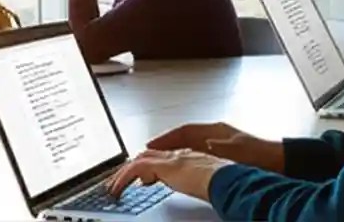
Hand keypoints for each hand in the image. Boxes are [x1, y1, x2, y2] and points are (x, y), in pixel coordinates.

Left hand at [108, 149, 231, 200]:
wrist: (229, 179)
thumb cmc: (225, 183)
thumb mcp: (208, 184)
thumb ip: (196, 183)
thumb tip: (194, 188)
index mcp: (190, 158)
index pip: (163, 158)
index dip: (149, 166)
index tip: (142, 177)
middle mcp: (179, 154)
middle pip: (147, 156)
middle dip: (131, 169)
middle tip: (119, 181)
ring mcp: (172, 157)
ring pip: (139, 160)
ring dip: (123, 174)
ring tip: (113, 187)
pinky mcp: (165, 164)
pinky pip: (136, 168)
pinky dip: (124, 178)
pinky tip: (118, 188)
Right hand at [148, 122, 283, 172]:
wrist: (281, 162)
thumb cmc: (260, 156)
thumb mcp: (234, 152)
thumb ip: (214, 150)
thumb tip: (196, 151)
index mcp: (215, 130)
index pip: (183, 131)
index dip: (165, 139)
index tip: (149, 146)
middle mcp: (215, 134)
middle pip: (183, 138)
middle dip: (165, 145)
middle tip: (148, 153)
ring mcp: (219, 143)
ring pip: (190, 146)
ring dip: (174, 152)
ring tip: (160, 161)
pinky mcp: (225, 154)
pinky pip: (198, 154)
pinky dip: (187, 159)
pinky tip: (183, 168)